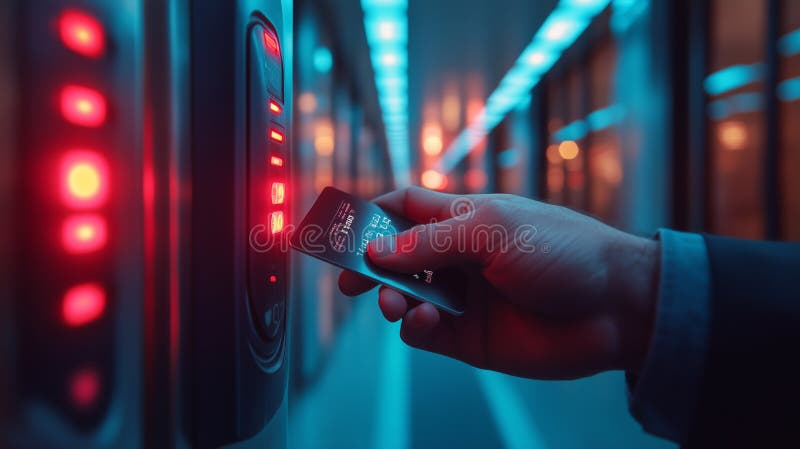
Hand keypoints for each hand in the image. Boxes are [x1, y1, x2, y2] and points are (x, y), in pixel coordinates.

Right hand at [339, 187, 659, 379]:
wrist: (615, 307)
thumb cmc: (564, 251)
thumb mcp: (493, 230)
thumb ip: (430, 241)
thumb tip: (377, 250)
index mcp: (464, 218)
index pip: (406, 208)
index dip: (373, 213)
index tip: (341, 227)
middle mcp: (458, 257)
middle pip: (397, 256)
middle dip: (369, 265)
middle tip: (347, 279)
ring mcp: (463, 297)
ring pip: (405, 296)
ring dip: (391, 299)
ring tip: (395, 304)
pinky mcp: (469, 336)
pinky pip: (424, 332)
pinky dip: (413, 328)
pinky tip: (423, 322)